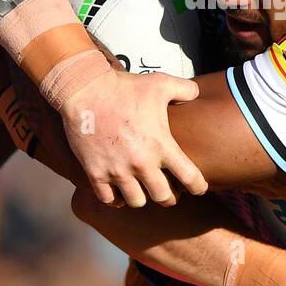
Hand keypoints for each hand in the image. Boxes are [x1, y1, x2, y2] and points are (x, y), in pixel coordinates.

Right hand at [61, 70, 206, 207]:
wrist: (86, 90)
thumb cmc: (125, 88)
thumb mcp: (160, 84)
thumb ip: (185, 89)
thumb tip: (197, 93)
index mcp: (161, 145)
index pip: (189, 177)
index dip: (198, 186)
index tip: (199, 188)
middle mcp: (141, 163)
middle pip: (163, 197)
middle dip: (169, 197)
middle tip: (169, 192)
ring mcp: (117, 170)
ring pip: (137, 201)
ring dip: (142, 197)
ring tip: (142, 190)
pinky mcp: (95, 173)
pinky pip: (108, 199)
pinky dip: (115, 198)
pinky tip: (118, 191)